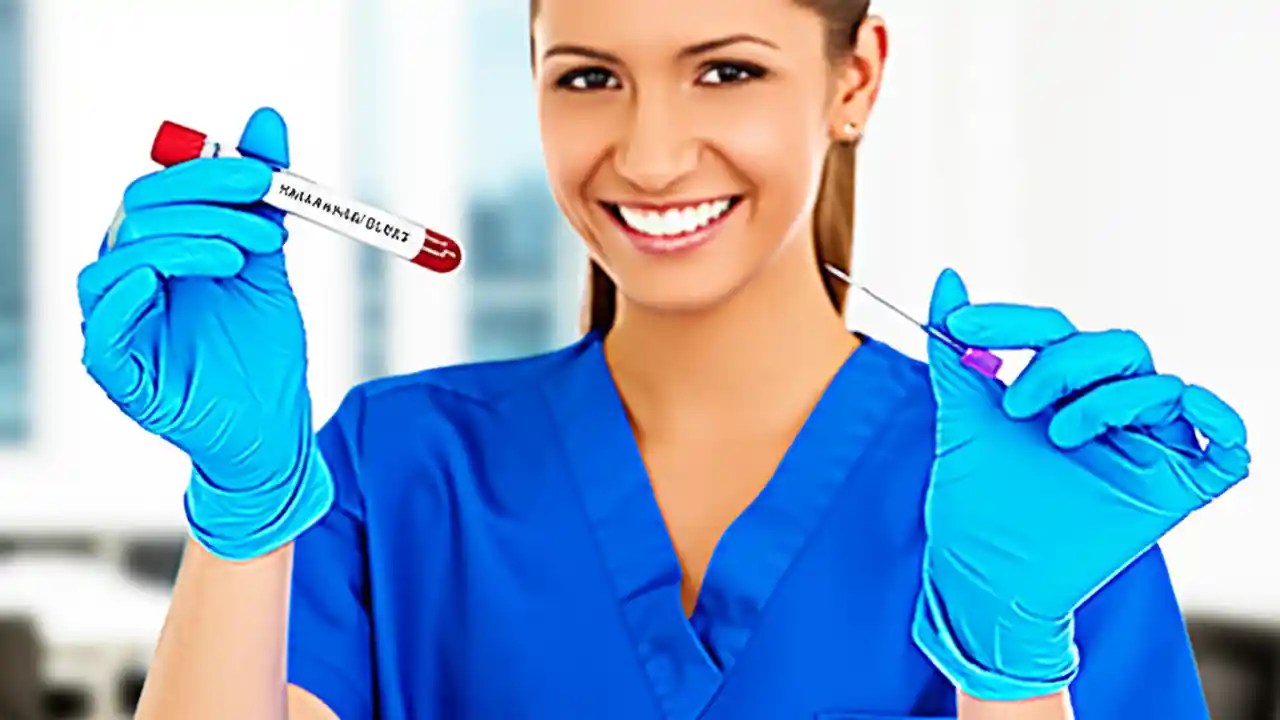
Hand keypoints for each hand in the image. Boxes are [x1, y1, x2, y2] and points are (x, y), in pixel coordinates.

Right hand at [77, 107, 332, 560]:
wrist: (274, 428)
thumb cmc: (262, 350)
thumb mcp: (267, 264)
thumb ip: (261, 198)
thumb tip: (267, 119)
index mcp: (160, 251)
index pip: (162, 190)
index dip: (209, 175)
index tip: (267, 178)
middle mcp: (131, 280)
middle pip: (138, 215)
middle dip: (206, 205)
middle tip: (269, 220)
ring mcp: (118, 324)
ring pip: (119, 260)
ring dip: (187, 243)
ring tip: (246, 258)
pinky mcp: (117, 371)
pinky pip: (101, 327)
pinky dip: (129, 297)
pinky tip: (174, 283)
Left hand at [911, 268, 1249, 699]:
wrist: (982, 575)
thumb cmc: (974, 501)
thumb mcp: (962, 417)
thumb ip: (958, 352)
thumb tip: (948, 277)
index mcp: (1064, 390)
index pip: (1058, 332)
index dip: (1014, 322)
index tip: (962, 326)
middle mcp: (1110, 412)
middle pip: (1120, 348)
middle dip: (1065, 364)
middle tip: (1015, 403)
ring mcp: (1144, 450)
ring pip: (1159, 387)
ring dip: (1106, 398)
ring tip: (1056, 437)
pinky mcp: (1174, 491)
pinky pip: (1225, 450)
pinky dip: (1220, 420)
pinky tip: (1189, 407)